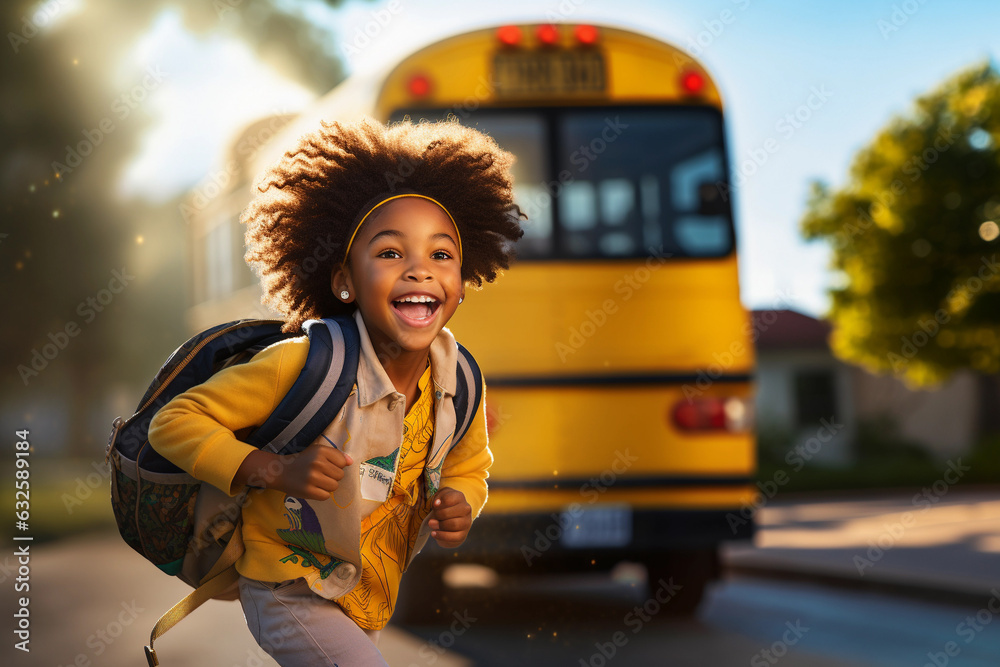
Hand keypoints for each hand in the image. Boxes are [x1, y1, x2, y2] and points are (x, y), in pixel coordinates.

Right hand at [237, 443, 352, 500]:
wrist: (280, 472)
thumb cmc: (302, 461)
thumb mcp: (317, 452)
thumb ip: (336, 455)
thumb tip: (351, 462)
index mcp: (320, 451)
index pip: (343, 462)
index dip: (336, 465)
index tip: (326, 465)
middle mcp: (317, 463)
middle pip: (340, 475)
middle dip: (332, 476)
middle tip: (320, 474)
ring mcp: (312, 478)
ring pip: (334, 486)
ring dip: (328, 486)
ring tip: (317, 482)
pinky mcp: (308, 491)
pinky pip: (326, 496)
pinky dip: (321, 494)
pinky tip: (313, 488)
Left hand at [428, 487, 471, 547]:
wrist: (450, 520)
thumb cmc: (444, 507)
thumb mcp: (440, 497)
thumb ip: (438, 497)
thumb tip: (437, 503)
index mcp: (459, 497)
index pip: (448, 499)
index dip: (438, 503)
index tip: (434, 506)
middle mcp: (466, 509)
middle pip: (448, 513)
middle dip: (437, 516)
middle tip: (431, 518)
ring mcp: (466, 522)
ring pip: (453, 525)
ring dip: (439, 525)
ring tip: (431, 524)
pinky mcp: (463, 535)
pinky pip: (453, 537)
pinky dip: (442, 536)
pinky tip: (434, 533)